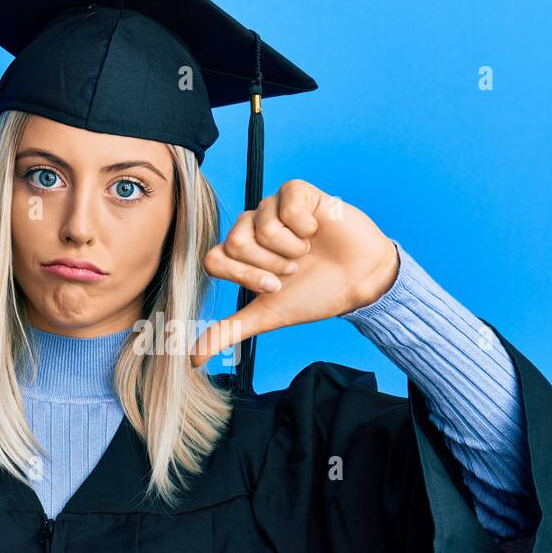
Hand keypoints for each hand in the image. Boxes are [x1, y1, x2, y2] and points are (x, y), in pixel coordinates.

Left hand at [190, 179, 399, 366]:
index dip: (244, 276)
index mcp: (238, 254)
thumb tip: (192, 360)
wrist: (358, 280)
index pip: (214, 260)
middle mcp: (250, 227)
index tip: (274, 286)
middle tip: (294, 268)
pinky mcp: (296, 191)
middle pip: (235, 242)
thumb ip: (229, 331)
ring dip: (291, 248)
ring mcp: (272, 207)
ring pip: (262, 226)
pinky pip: (287, 205)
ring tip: (307, 252)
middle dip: (270, 264)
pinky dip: (305, 226)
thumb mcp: (267, 316)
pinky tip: (316, 231)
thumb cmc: (314, 294)